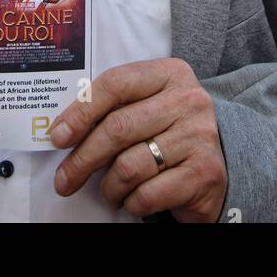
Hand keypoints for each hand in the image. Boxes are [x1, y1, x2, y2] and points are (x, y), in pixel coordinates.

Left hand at [49, 59, 226, 222]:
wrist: (218, 162)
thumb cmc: (168, 131)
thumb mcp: (147, 105)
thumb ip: (114, 107)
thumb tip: (62, 130)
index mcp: (170, 73)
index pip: (115, 84)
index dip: (80, 111)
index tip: (58, 136)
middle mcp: (188, 100)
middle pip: (118, 127)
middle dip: (83, 158)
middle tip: (65, 179)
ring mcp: (199, 136)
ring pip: (130, 166)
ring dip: (110, 186)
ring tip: (110, 190)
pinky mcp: (204, 174)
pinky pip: (149, 194)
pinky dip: (132, 203)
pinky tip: (133, 200)